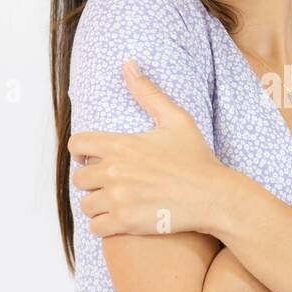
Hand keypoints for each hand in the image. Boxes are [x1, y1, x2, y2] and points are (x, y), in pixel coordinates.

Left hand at [67, 59, 228, 237]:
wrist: (214, 197)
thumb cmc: (197, 159)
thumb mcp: (176, 120)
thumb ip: (148, 93)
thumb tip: (128, 64)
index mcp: (121, 145)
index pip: (76, 145)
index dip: (81, 152)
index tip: (92, 158)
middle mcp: (114, 171)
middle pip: (78, 178)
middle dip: (92, 180)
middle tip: (109, 184)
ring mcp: (118, 199)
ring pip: (85, 204)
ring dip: (97, 204)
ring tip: (114, 203)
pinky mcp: (125, 223)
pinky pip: (95, 227)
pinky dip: (103, 226)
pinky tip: (118, 221)